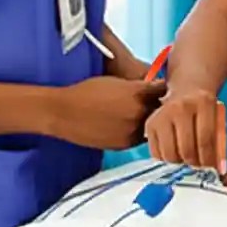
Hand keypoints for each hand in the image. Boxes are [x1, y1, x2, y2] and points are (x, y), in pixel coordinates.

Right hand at [49, 76, 164, 149]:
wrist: (64, 112)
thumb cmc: (87, 92)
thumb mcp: (115, 82)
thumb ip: (139, 86)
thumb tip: (155, 89)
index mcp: (138, 93)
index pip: (163, 89)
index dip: (161, 88)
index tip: (159, 88)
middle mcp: (139, 112)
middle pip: (160, 109)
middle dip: (157, 105)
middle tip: (152, 102)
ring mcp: (133, 130)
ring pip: (150, 125)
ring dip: (148, 121)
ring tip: (135, 115)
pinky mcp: (124, 145)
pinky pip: (139, 138)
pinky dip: (136, 132)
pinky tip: (125, 125)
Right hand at [144, 87, 225, 172]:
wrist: (187, 89)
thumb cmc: (205, 109)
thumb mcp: (217, 118)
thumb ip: (220, 142)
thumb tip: (219, 169)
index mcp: (203, 103)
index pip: (205, 139)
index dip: (208, 159)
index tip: (211, 169)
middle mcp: (180, 107)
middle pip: (186, 148)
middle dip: (194, 163)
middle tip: (198, 166)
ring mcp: (162, 114)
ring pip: (170, 153)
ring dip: (180, 163)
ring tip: (187, 160)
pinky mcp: (150, 123)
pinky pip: (156, 153)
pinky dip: (166, 160)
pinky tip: (175, 155)